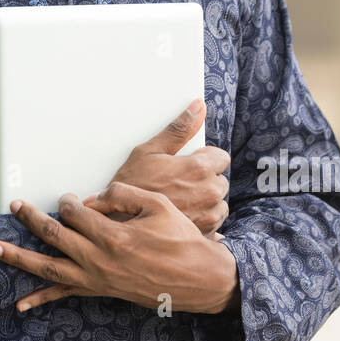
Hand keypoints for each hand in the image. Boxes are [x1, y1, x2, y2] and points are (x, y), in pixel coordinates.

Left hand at [0, 181, 239, 314]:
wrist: (199, 279)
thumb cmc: (181, 239)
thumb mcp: (159, 206)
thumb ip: (124, 194)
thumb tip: (94, 194)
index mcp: (114, 235)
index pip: (76, 214)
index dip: (67, 202)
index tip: (67, 198)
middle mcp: (100, 260)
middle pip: (55, 236)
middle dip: (31, 220)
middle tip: (15, 206)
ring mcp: (97, 279)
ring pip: (49, 268)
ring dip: (19, 258)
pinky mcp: (100, 291)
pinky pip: (65, 296)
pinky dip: (40, 299)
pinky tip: (19, 304)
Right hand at [94, 98, 230, 235]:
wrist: (118, 224)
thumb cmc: (131, 186)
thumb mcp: (149, 151)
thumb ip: (178, 129)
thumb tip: (198, 106)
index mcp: (199, 168)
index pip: (221, 157)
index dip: (204, 159)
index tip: (189, 164)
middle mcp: (209, 192)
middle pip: (220, 180)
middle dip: (204, 180)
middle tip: (179, 183)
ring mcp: (208, 215)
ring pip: (218, 203)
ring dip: (205, 200)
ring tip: (180, 201)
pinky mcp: (205, 234)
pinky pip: (214, 223)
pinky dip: (202, 219)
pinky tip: (182, 216)